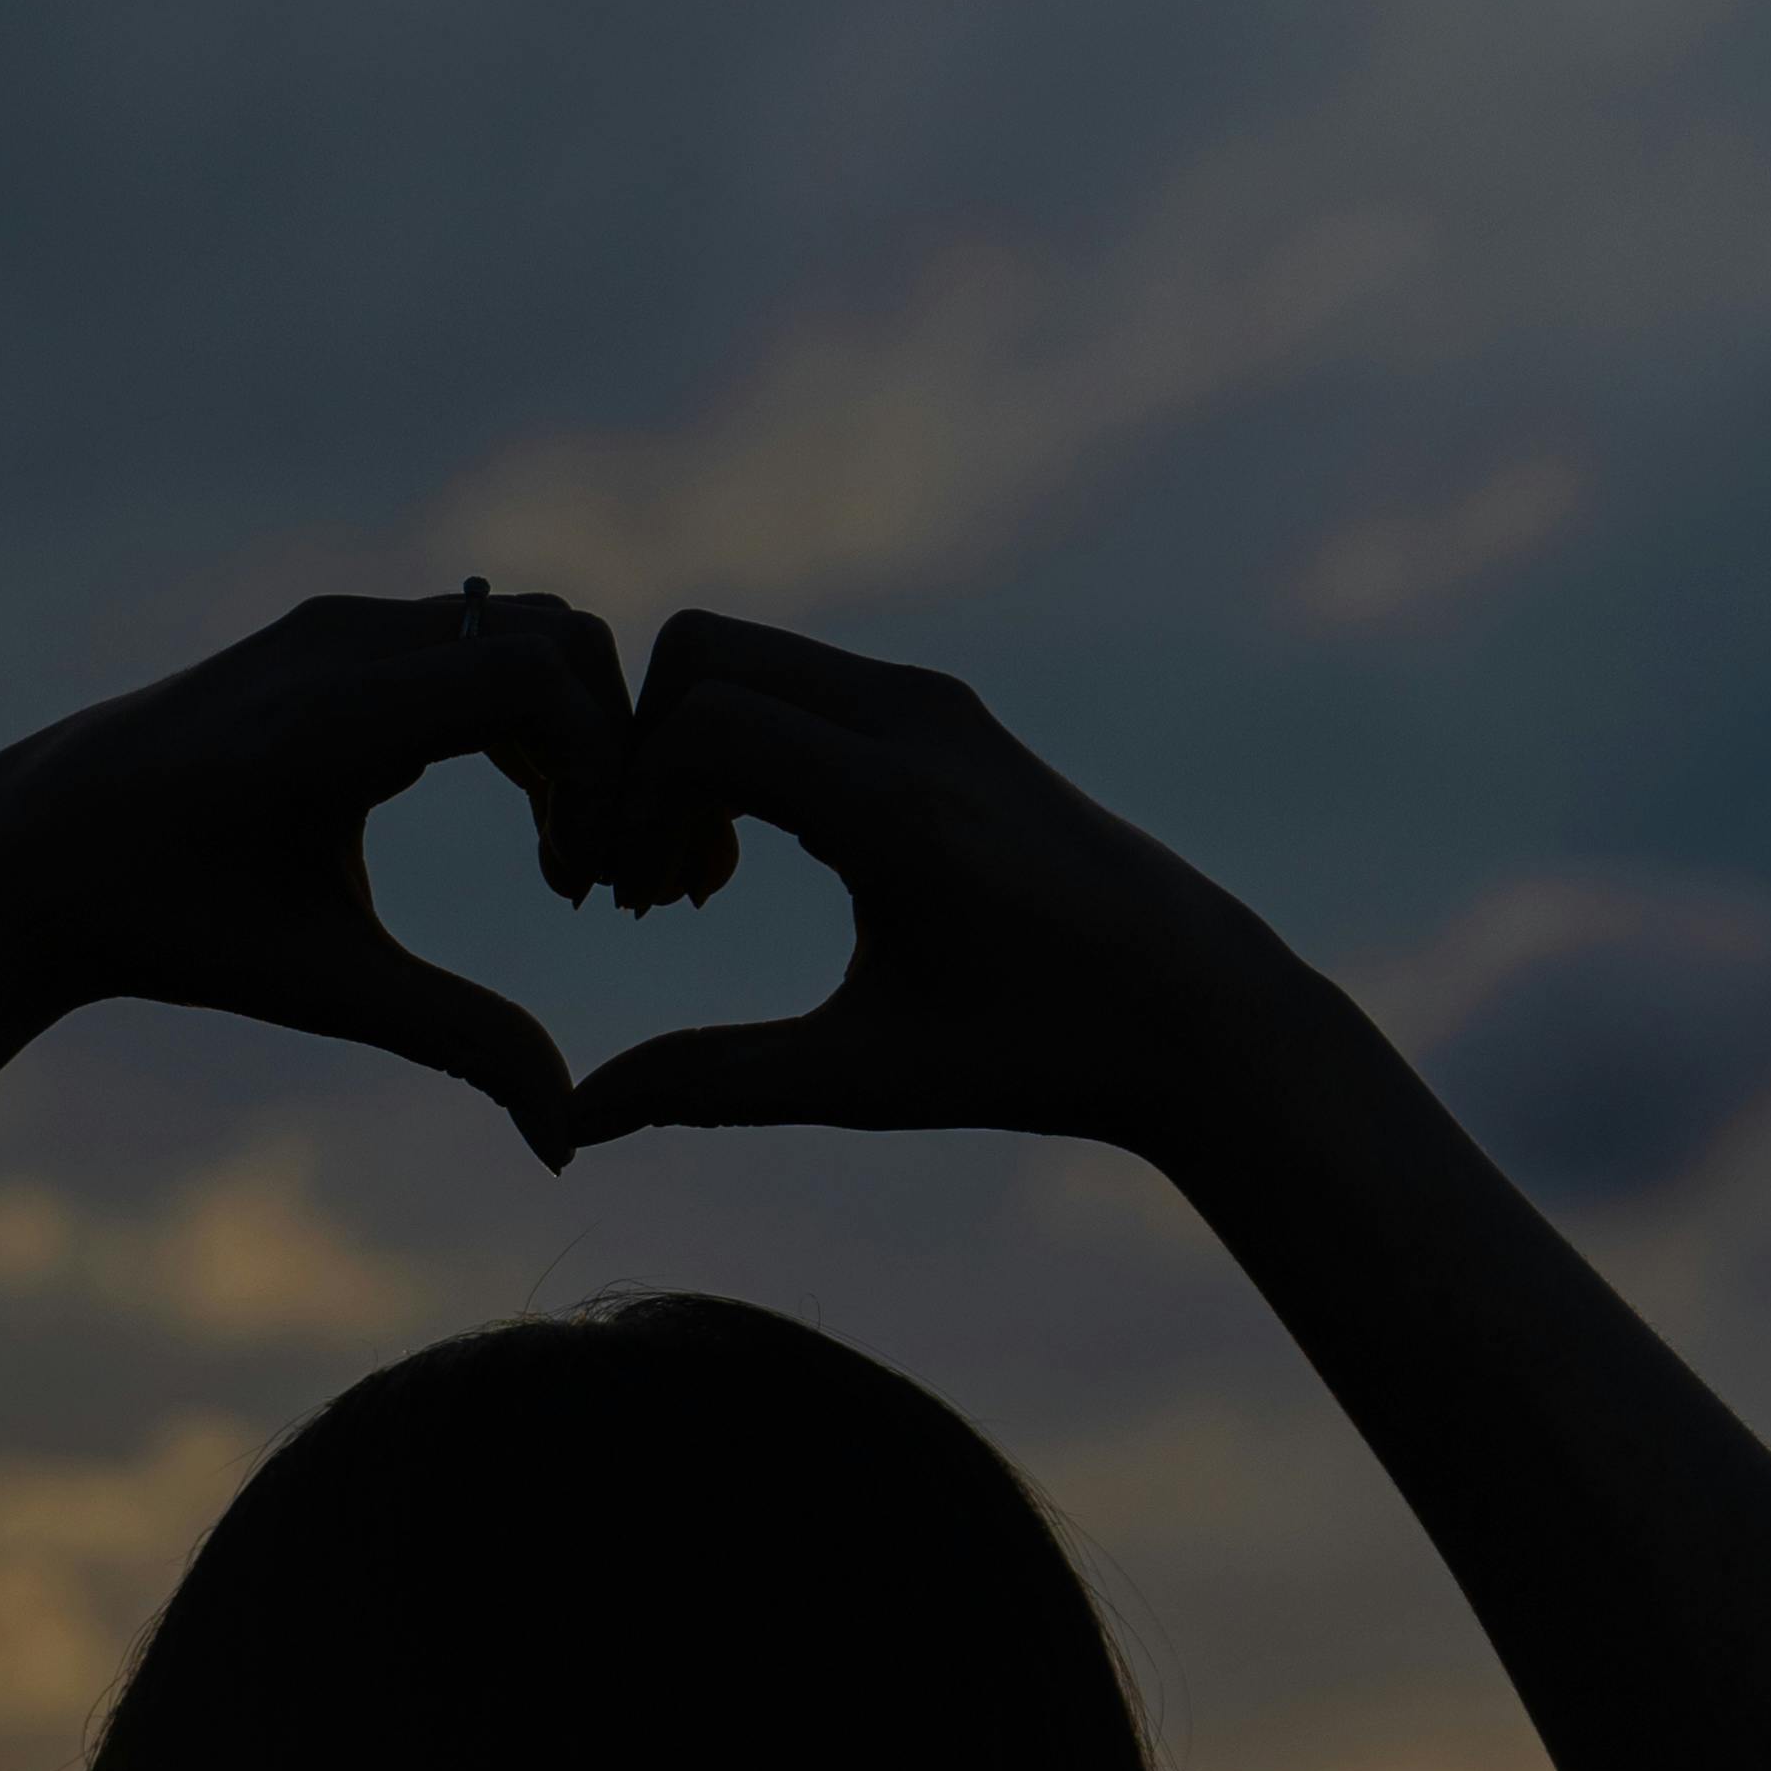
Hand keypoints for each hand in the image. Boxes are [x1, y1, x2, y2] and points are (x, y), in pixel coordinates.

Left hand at [0, 592, 633, 1172]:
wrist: (42, 849)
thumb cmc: (174, 924)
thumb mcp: (324, 987)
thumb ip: (460, 1043)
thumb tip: (565, 1146)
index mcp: (334, 715)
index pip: (533, 675)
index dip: (602, 768)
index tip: (593, 882)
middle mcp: (343, 640)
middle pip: (554, 636)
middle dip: (609, 749)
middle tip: (600, 875)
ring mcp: (340, 623)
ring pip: (523, 633)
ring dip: (573, 734)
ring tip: (563, 859)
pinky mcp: (338, 634)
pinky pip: (476, 644)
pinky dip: (525, 719)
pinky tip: (521, 822)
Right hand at [567, 614, 1276, 1159]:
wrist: (1193, 1008)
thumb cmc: (1035, 1057)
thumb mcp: (864, 1080)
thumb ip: (712, 1084)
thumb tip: (577, 1118)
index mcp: (895, 806)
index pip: (701, 724)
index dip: (631, 802)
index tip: (632, 905)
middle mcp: (915, 721)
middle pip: (705, 653)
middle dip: (643, 755)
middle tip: (648, 884)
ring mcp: (935, 702)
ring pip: (749, 657)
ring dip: (693, 750)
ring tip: (695, 884)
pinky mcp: (945, 710)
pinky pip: (801, 682)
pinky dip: (750, 746)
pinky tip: (756, 860)